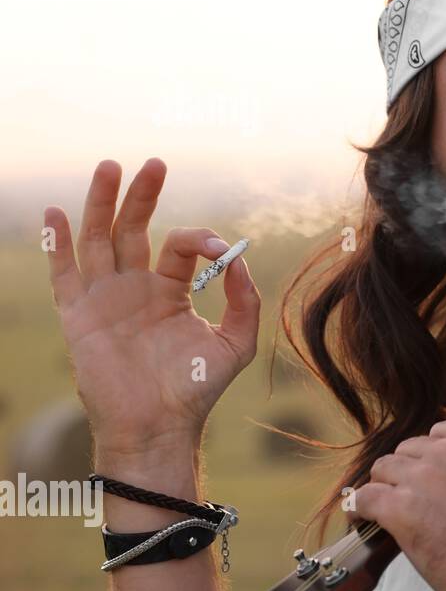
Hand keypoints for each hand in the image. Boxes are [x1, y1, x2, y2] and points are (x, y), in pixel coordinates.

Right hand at [43, 158, 261, 458]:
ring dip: (102, 202)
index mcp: (170, 291)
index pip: (178, 246)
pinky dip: (57, 243)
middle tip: (154, 163)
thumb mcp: (235, 343)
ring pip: (99, 239)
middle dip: (142, 195)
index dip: (199, 238)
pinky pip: (64, 274)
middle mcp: (135, 288)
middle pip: (133, 229)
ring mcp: (105, 299)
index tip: (218, 248)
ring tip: (110, 166)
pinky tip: (55, 213)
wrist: (159, 426)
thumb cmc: (195, 389)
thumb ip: (245, 302)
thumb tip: (239, 262)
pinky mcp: (79, 316)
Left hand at [352, 418, 445, 590]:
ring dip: (386, 488)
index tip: (434, 476)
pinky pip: (364, 498)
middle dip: (410, 472)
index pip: (439, 434)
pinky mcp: (400, 508)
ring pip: (383, 469)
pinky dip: (361, 508)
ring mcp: (422, 477)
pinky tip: (364, 518)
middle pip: (409, 450)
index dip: (434, 457)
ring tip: (389, 510)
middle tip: (416, 499)